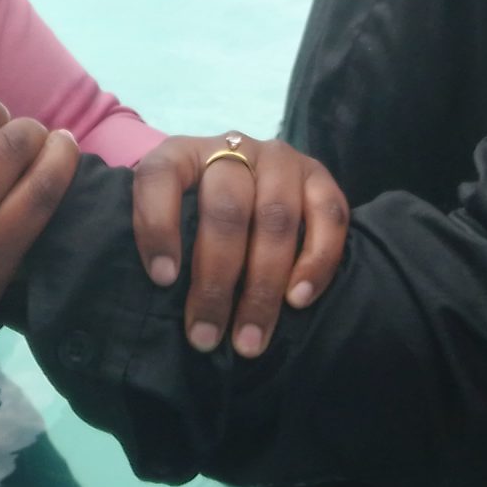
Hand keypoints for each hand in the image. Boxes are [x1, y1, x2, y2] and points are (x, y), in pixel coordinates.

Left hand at [131, 132, 349, 359]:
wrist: (249, 192)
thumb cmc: (197, 221)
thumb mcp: (170, 222)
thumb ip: (163, 246)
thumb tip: (161, 299)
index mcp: (182, 154)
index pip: (160, 175)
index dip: (157, 224)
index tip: (162, 279)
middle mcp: (233, 149)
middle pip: (227, 207)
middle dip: (215, 280)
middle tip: (205, 335)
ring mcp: (280, 160)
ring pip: (276, 217)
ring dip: (263, 286)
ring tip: (248, 337)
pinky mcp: (318, 176)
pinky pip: (329, 216)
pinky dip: (316, 262)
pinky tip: (297, 300)